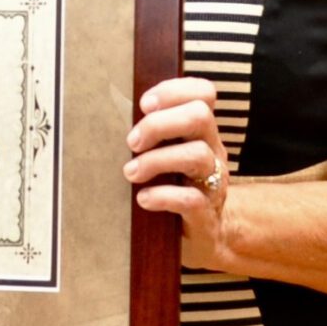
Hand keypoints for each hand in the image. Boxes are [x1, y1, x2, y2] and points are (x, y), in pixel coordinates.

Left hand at [124, 76, 231, 270]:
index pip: (204, 94)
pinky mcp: (206, 212)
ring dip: (156, 160)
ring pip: (197, 155)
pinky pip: (190, 198)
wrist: (207, 235)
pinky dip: (163, 196)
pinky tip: (143, 199)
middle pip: (200, 116)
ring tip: (130, 173)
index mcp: (202, 132)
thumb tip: (112, 113)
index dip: (174, 91)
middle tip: (132, 142)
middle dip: (159, 124)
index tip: (143, 104)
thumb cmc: (178, 186)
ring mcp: (214, 181)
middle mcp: (213, 150)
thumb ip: (155, 133)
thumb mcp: (171, 153)